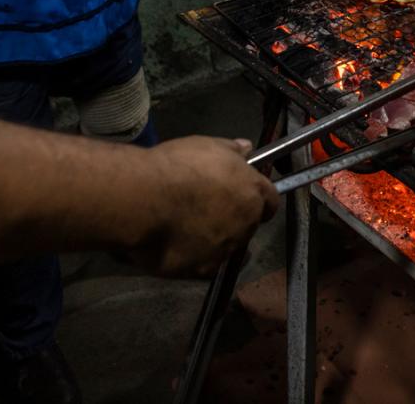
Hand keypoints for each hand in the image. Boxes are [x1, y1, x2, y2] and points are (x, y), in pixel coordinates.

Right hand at [129, 137, 279, 277]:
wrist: (144, 200)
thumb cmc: (177, 167)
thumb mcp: (208, 145)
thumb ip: (232, 150)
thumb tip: (246, 149)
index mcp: (252, 194)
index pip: (270, 201)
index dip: (258, 199)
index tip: (243, 196)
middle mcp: (246, 225)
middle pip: (248, 224)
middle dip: (234, 218)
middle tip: (207, 207)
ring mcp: (226, 250)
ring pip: (227, 245)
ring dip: (215, 238)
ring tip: (187, 226)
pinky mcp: (202, 270)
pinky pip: (205, 264)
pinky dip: (196, 256)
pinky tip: (179, 245)